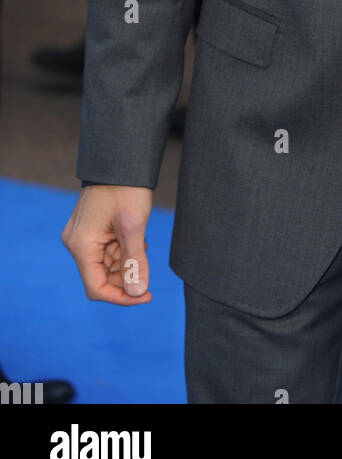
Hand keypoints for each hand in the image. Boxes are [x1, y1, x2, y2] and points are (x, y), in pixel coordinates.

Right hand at [62, 185, 152, 304]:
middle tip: (147, 265)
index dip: (121, 297)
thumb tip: (137, 292)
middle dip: (126, 277)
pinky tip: (137, 238)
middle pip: (101, 277)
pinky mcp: (91, 231)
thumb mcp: (134, 227)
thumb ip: (134, 261)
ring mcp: (82, 237)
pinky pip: (107, 252)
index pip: (96, 288)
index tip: (145, 295)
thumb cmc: (126, 189)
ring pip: (106, 265)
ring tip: (141, 243)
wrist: (120, 161)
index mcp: (82, 245)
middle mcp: (77, 244)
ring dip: (126, 262)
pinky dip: (123, 251)